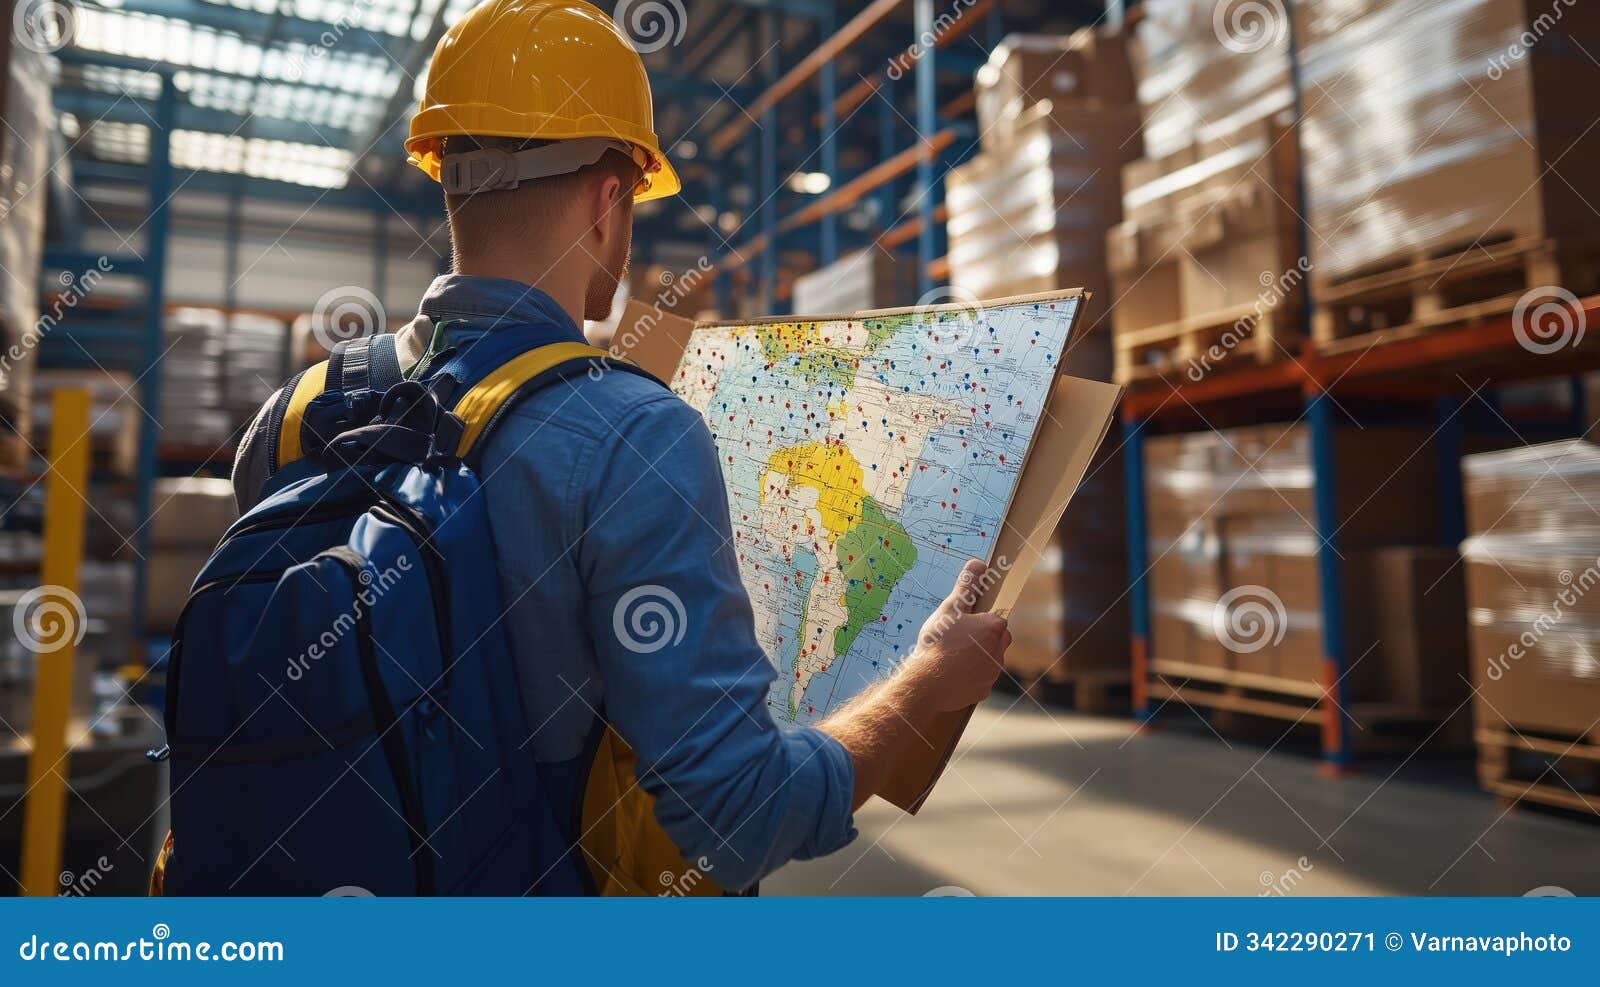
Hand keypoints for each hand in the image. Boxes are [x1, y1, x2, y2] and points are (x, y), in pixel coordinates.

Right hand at [902, 559, 1009, 711]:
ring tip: (952, 655)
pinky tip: (952, 673)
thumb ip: (966, 586)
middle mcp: (999, 651)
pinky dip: (969, 676)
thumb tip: (978, 564)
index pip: (997, 619)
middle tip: (959, 637)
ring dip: (977, 656)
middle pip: (997, 639)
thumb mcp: (949, 608)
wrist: (926, 682)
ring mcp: (991, 673)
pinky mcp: (982, 691)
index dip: (981, 619)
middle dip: (983, 637)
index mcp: (994, 628)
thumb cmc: (938, 643)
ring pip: (989, 660)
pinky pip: (980, 679)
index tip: (965, 622)